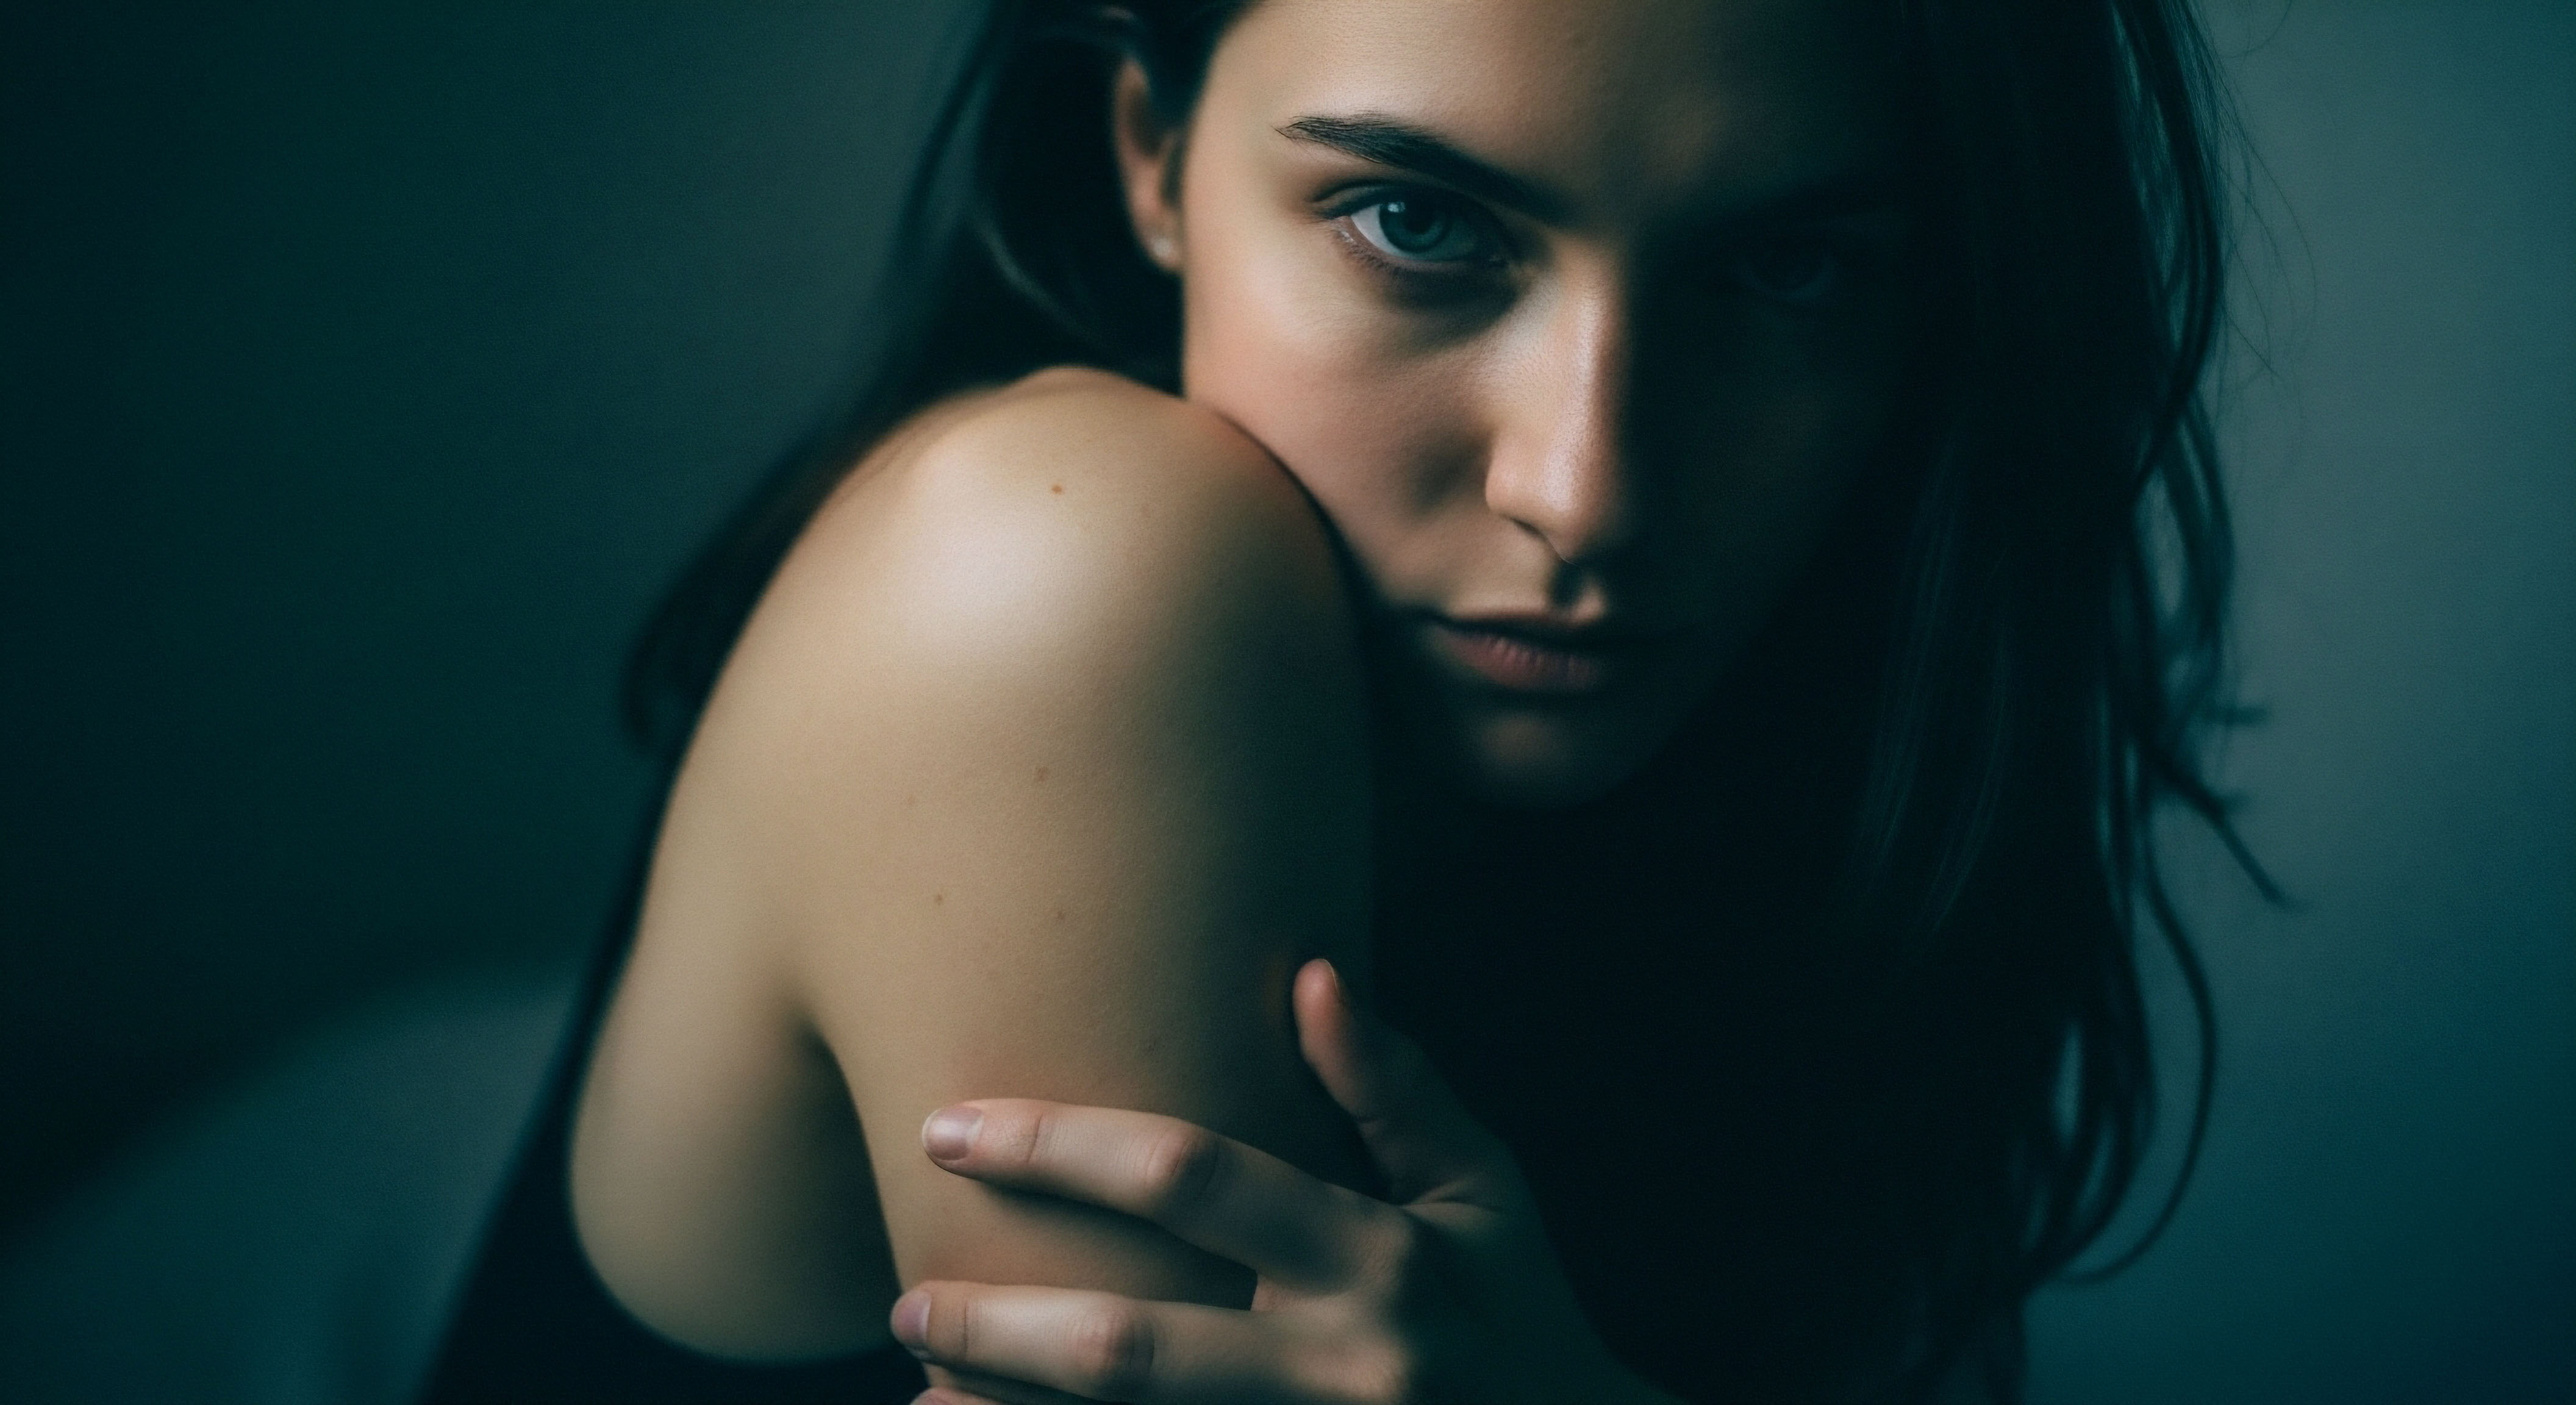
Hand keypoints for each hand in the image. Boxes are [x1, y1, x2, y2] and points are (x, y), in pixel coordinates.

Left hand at [887, 959, 1680, 1404]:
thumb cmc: (1521, 1306)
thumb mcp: (1486, 1190)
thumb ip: (1397, 1089)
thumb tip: (1310, 974)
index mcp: (1379, 1258)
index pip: (1193, 1179)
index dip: (1061, 1146)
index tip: (948, 1127)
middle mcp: (1340, 1366)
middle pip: (1132, 1347)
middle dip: (999, 1324)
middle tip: (903, 1297)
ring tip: (917, 1384)